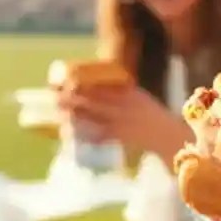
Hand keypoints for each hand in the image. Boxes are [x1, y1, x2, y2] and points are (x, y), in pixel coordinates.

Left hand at [57, 84, 189, 160]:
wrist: (165, 134)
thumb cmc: (150, 113)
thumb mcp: (137, 96)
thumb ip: (119, 90)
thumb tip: (98, 83)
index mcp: (127, 93)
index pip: (100, 87)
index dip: (81, 85)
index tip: (66, 82)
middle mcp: (122, 107)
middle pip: (91, 101)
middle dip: (71, 99)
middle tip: (55, 97)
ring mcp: (120, 123)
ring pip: (91, 119)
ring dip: (73, 116)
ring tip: (59, 112)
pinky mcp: (118, 138)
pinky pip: (96, 136)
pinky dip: (83, 134)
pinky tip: (71, 133)